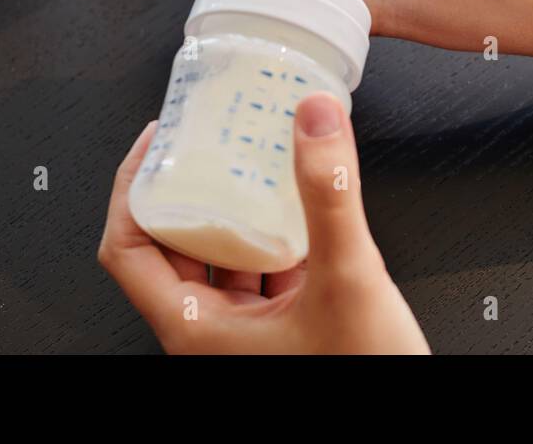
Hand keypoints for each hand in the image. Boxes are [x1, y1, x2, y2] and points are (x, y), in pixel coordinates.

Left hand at [98, 93, 429, 353]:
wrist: (405, 430)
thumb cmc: (362, 381)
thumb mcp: (347, 280)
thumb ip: (330, 196)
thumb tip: (316, 120)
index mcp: (196, 328)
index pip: (127, 248)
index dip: (134, 187)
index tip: (159, 142)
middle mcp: (212, 332)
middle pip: (173, 243)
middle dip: (191, 186)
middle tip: (209, 139)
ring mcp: (246, 335)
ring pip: (222, 256)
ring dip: (237, 207)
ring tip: (256, 161)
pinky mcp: (283, 333)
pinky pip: (263, 271)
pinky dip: (276, 233)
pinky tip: (302, 206)